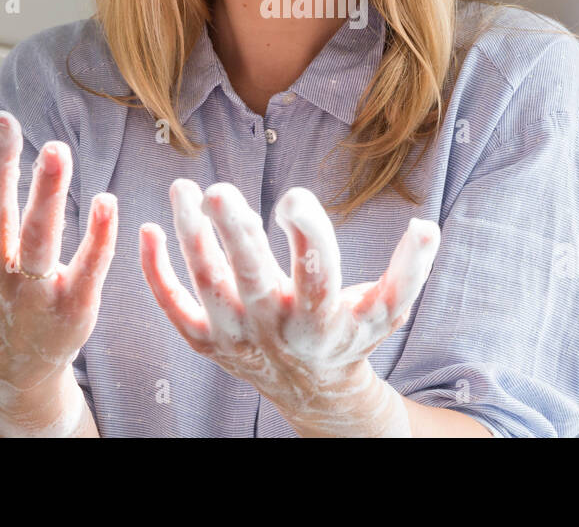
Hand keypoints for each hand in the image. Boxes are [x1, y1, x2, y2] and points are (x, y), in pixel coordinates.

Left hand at [138, 179, 440, 435]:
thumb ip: (408, 270)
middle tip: (219, 189)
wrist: (312, 390)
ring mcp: (233, 336)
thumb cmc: (349, 335)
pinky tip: (148, 229)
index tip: (295, 197)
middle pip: (251, 279)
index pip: (315, 277)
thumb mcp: (385, 311)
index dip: (308, 238)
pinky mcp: (204, 341)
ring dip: (190, 237)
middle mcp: (273, 329)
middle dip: (234, 235)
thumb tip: (429, 225)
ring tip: (183, 188)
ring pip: (206, 284)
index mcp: (320, 321)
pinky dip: (155, 273)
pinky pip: (172, 307)